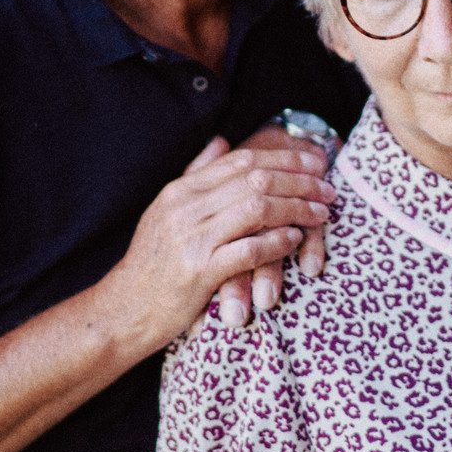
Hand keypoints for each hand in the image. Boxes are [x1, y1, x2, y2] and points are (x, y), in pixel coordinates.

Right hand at [102, 135, 335, 351]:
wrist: (123, 311)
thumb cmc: (152, 264)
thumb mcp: (166, 211)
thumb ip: (196, 175)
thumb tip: (222, 140)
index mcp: (181, 190)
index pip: (242, 160)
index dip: (284, 157)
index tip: (314, 162)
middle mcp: (186, 208)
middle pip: (256, 179)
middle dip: (299, 181)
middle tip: (328, 189)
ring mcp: (193, 239)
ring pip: (257, 209)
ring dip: (296, 209)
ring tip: (321, 214)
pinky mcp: (200, 273)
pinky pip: (249, 250)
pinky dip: (278, 242)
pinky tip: (296, 240)